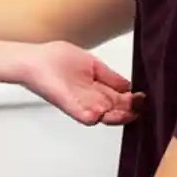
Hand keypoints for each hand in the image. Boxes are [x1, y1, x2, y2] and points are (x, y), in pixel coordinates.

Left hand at [15, 41, 144, 125]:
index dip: (133, 101)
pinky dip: (97, 117)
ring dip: (119, 115)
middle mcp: (91, 101)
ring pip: (106, 117)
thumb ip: (110, 76)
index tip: (143, 97)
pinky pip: (86, 117)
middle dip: (130, 110)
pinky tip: (106, 112)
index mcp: (97, 90)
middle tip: (140, 105)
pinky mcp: (70, 107)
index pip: (120, 100)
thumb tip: (129, 86)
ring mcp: (81, 106)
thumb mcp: (91, 64)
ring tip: (131, 110)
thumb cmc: (56, 58)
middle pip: (117, 112)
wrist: (33, 60)